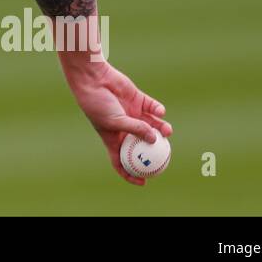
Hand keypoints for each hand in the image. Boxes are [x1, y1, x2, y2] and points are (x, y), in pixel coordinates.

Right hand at [61, 60, 172, 185]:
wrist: (93, 79)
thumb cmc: (97, 104)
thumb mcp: (114, 122)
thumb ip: (135, 129)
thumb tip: (154, 139)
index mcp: (113, 137)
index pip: (121, 161)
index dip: (131, 173)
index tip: (144, 182)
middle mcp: (124, 127)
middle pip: (142, 143)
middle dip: (155, 149)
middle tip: (167, 154)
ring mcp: (131, 113)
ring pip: (151, 124)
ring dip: (161, 128)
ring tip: (167, 130)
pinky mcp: (137, 99)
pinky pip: (152, 107)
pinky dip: (158, 110)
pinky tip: (160, 111)